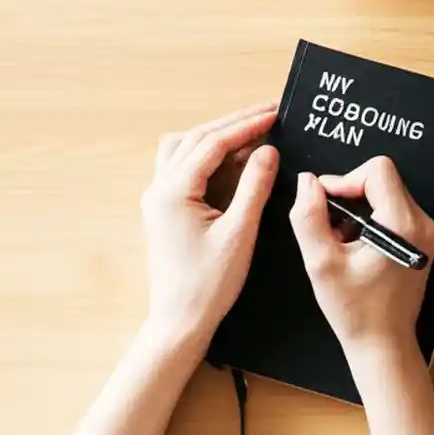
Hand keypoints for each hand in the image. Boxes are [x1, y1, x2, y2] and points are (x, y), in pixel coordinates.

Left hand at [140, 103, 279, 343]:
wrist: (179, 321)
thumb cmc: (208, 284)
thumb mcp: (240, 233)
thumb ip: (254, 187)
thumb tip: (267, 150)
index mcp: (173, 192)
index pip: (212, 143)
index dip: (246, 125)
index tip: (275, 115)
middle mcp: (159, 189)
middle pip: (196, 138)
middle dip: (234, 123)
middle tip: (269, 113)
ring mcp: (158, 198)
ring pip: (184, 148)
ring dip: (216, 135)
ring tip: (251, 131)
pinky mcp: (164, 209)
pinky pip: (182, 166)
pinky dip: (207, 154)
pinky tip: (232, 158)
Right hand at [290, 157, 433, 351]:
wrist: (383, 342)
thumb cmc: (354, 310)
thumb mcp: (321, 263)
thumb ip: (309, 216)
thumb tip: (308, 181)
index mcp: (405, 224)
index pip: (378, 170)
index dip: (345, 179)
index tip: (325, 203)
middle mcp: (424, 223)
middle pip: (383, 179)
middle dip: (350, 197)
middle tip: (331, 229)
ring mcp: (427, 231)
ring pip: (387, 193)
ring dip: (358, 209)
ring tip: (342, 243)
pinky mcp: (423, 238)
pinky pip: (394, 210)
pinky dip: (370, 220)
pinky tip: (356, 248)